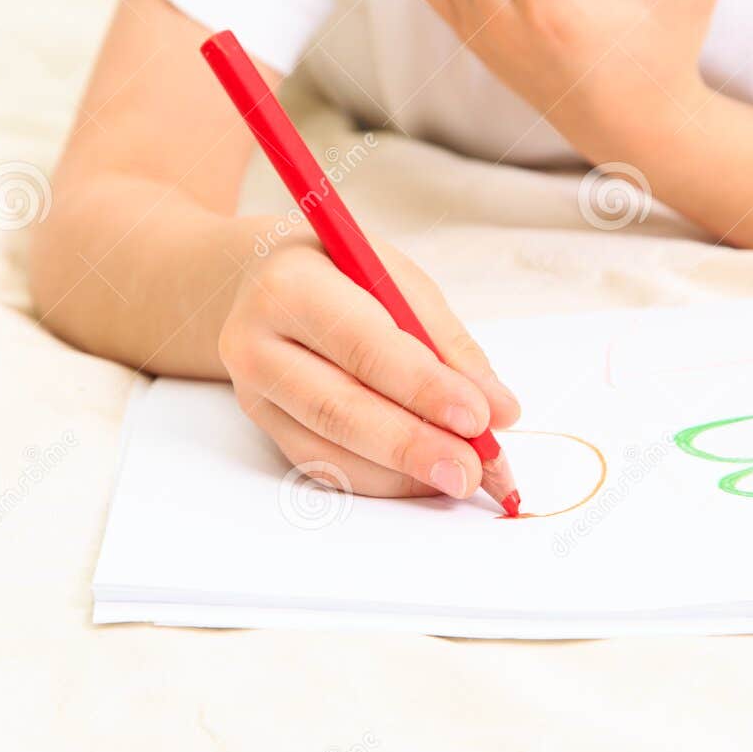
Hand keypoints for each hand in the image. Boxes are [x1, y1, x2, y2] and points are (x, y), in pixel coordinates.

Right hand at [218, 233, 520, 498]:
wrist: (261, 281)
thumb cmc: (341, 273)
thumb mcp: (396, 278)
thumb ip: (446, 342)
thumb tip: (498, 407)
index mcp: (291, 285)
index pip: (362, 345)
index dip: (423, 387)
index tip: (477, 417)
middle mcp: (256, 343)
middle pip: (338, 408)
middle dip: (414, 445)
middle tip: (473, 469)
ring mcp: (254, 393)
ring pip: (330, 449)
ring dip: (402, 472)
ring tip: (460, 476)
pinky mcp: (264, 428)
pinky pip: (325, 467)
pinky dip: (382, 478)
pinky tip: (423, 477)